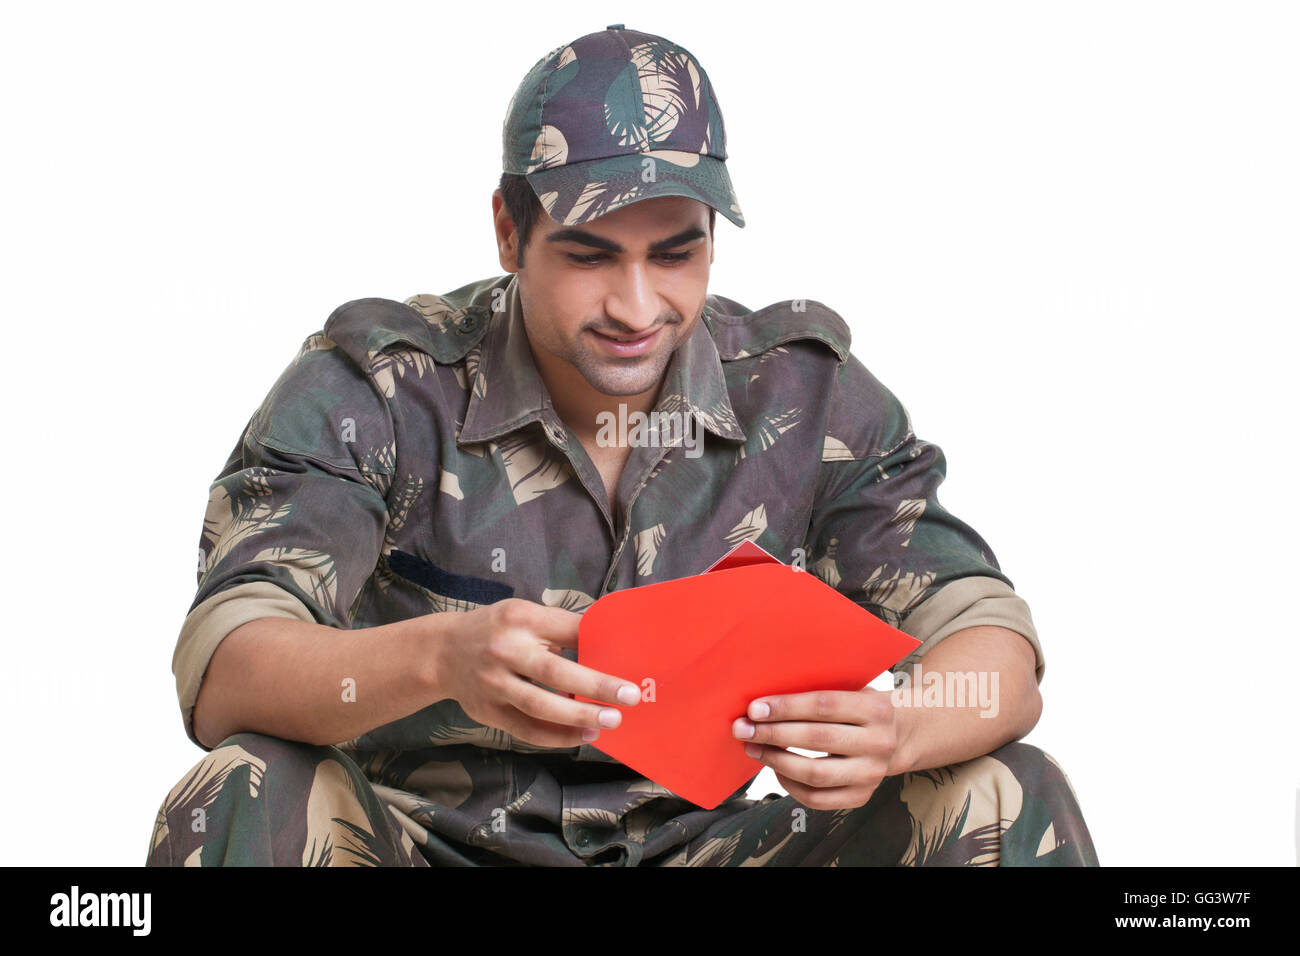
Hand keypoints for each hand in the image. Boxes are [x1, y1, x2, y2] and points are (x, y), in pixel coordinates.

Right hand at [432, 598, 640, 748]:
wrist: (442, 652)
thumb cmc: (496, 630)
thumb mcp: (523, 614)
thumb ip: (558, 627)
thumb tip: (606, 643)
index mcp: (520, 619)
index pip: (567, 629)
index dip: (598, 642)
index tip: (629, 657)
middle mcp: (505, 650)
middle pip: (554, 671)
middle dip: (596, 685)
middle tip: (629, 696)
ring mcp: (494, 683)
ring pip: (540, 706)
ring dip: (578, 717)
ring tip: (610, 721)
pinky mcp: (489, 711)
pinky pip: (526, 729)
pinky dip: (556, 736)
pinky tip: (582, 735)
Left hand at [732, 688, 898, 810]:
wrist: (901, 735)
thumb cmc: (862, 708)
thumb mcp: (853, 691)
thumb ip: (818, 694)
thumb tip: (764, 704)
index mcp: (875, 709)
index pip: (823, 706)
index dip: (786, 707)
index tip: (754, 709)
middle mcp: (878, 743)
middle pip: (816, 739)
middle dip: (772, 734)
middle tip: (743, 729)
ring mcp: (872, 774)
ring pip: (815, 774)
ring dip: (776, 761)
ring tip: (753, 748)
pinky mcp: (862, 796)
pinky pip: (818, 799)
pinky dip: (790, 785)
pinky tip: (776, 770)